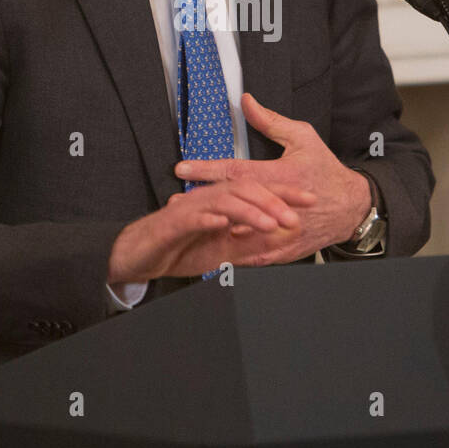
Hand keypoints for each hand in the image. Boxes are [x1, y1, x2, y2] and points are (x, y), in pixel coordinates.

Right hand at [108, 176, 318, 282]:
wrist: (138, 256)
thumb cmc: (178, 249)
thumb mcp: (222, 251)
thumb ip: (249, 246)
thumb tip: (277, 243)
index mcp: (223, 204)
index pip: (258, 193)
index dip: (285, 195)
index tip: (310, 200)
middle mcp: (209, 200)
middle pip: (245, 191)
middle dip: (273, 203)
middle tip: (294, 218)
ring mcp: (190, 210)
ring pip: (224, 203)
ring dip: (248, 212)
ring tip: (269, 223)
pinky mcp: (173, 224)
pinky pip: (193, 219)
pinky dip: (209, 220)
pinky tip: (223, 225)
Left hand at [171, 92, 370, 267]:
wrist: (352, 207)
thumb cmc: (325, 169)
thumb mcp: (303, 137)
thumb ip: (271, 121)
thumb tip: (246, 102)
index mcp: (282, 174)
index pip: (237, 171)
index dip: (208, 169)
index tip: (183, 167)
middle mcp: (279, 203)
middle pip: (233, 203)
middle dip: (202, 201)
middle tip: (176, 200)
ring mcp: (282, 228)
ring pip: (242, 232)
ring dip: (214, 228)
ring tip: (190, 224)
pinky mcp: (286, 248)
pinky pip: (257, 253)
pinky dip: (237, 253)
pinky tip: (215, 250)